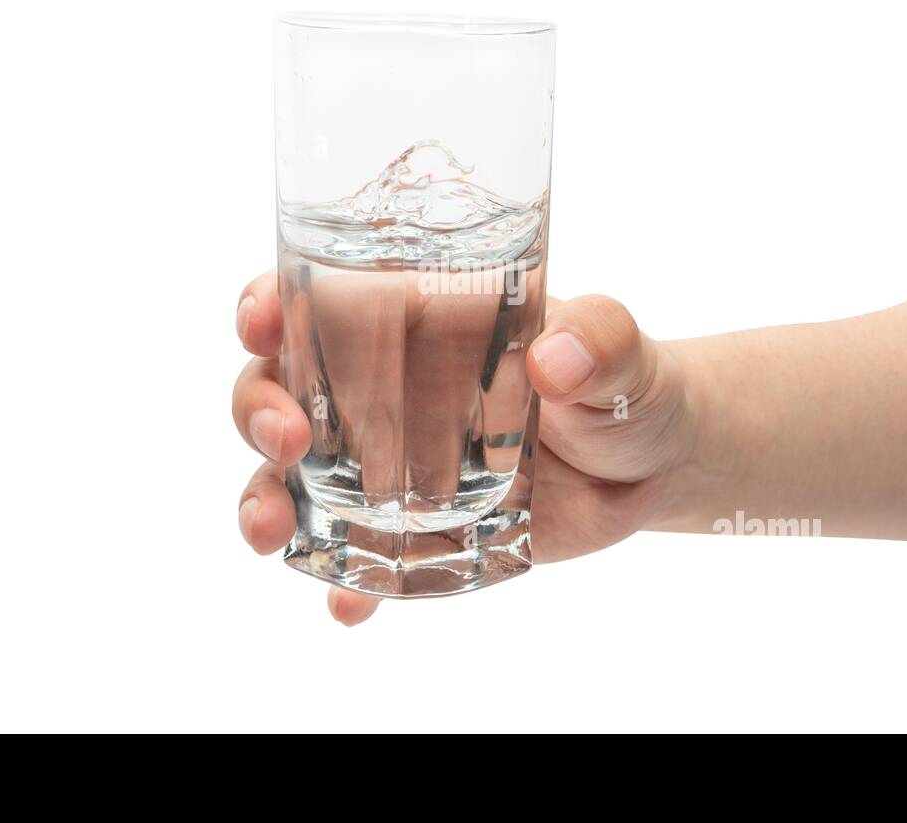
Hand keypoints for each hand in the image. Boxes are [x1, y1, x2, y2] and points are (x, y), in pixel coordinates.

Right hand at [232, 269, 696, 624]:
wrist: (648, 465)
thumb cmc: (621, 382)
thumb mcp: (619, 350)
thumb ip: (600, 339)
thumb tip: (557, 357)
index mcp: (413, 322)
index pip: (316, 302)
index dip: (269, 306)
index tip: (260, 320)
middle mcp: (381, 390)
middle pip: (281, 390)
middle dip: (258, 410)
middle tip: (284, 438)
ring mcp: (389, 465)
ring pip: (294, 480)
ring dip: (264, 502)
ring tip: (270, 533)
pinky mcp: (416, 529)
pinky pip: (357, 558)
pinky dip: (342, 582)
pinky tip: (347, 604)